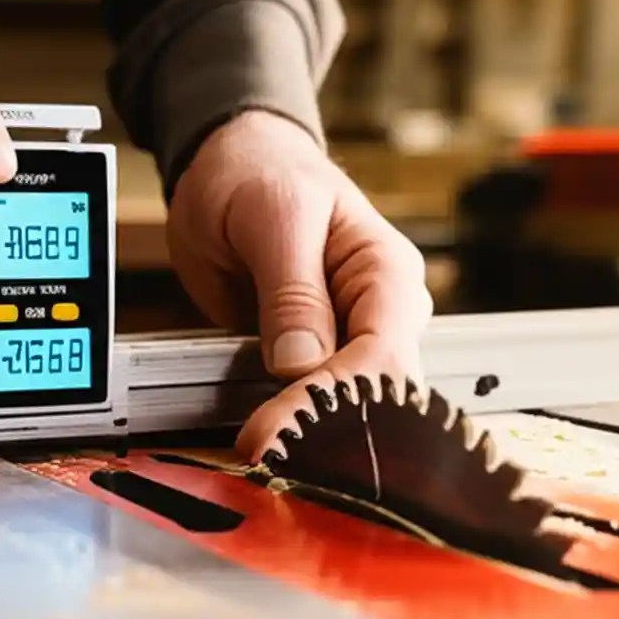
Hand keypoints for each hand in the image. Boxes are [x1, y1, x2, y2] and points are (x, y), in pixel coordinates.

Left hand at [166, 110, 433, 461]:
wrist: (232, 167)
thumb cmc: (259, 172)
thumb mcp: (273, 215)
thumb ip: (291, 287)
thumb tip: (302, 361)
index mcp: (386, 272)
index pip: (381, 357)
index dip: (333, 400)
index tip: (278, 429)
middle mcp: (382, 314)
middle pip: (375, 396)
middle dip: (326, 430)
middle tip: (266, 451)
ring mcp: (351, 340)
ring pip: (352, 410)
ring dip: (312, 436)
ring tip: (265, 451)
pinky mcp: (316, 359)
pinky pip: (317, 405)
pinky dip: (295, 426)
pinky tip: (269, 439)